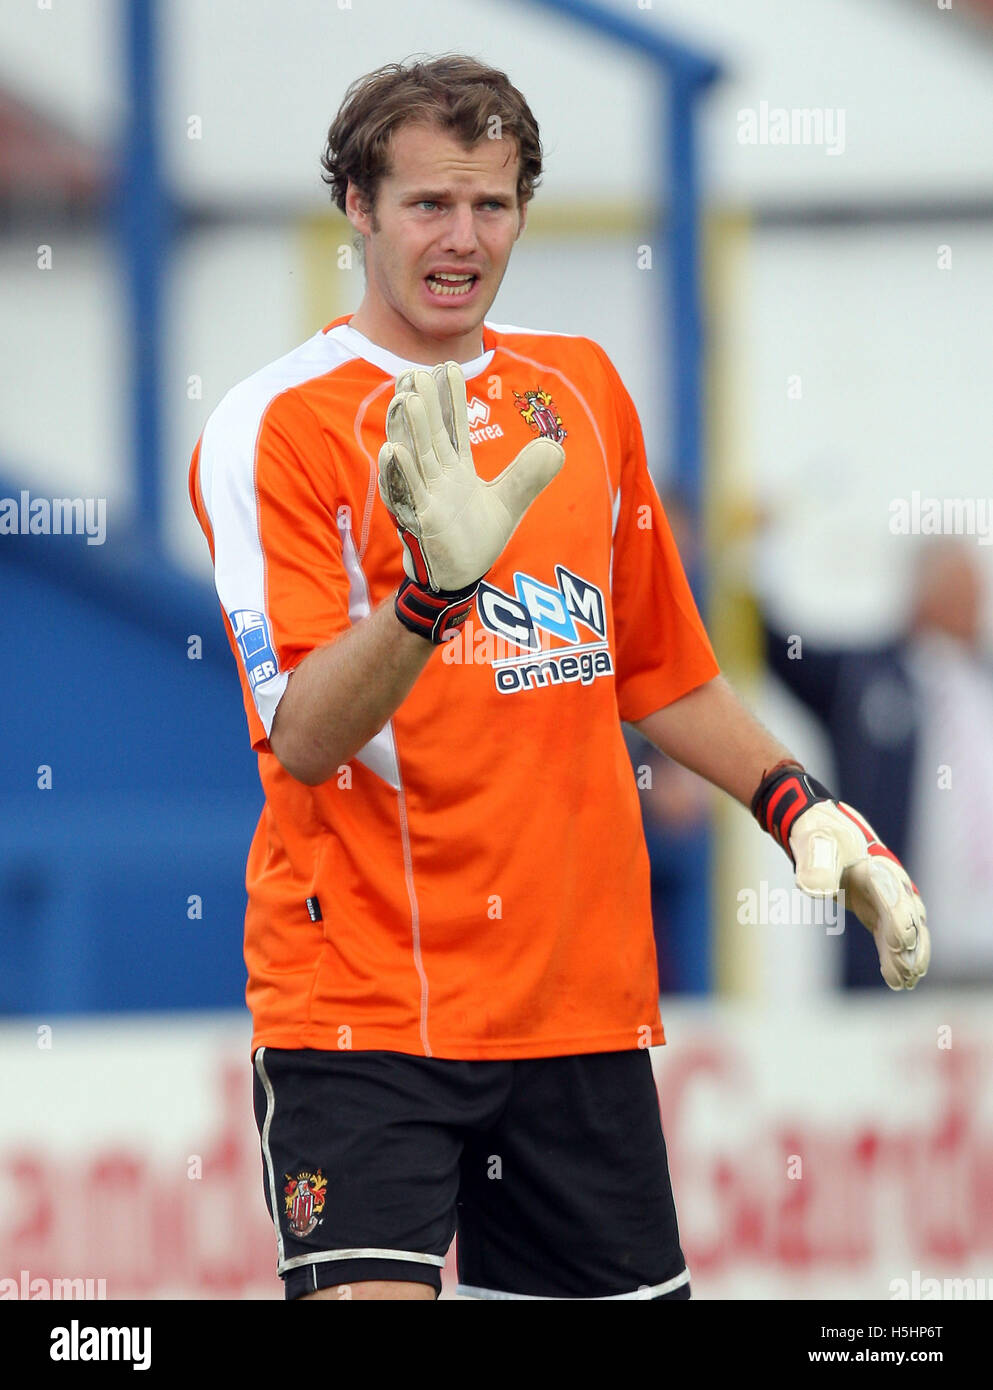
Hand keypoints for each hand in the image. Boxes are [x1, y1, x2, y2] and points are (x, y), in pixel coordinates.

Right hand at [378, 360, 563, 592]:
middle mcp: (435, 478)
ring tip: (405, 400)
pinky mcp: (417, 522)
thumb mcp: (507, 503)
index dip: (452, 399)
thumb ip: (527, 476)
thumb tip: (556, 447)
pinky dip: (399, 474)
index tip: (449, 367)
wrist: (457, 578)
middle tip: (417, 371)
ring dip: (408, 430)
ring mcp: (423, 498)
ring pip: (413, 458)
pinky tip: (393, 451)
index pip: (453, 427)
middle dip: (424, 405)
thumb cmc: (474, 539)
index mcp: (455, 469)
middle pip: (429, 435)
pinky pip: (405, 495)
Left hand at [790, 801, 929, 990]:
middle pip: (910, 917)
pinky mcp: (880, 913)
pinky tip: (897, 982)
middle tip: (907, 971)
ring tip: (904, 983)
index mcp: (878, 866)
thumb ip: (815, 864)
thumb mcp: (814, 843)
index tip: (899, 944)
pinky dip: (895, 959)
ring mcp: (889, 900)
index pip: (894, 895)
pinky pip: (892, 938)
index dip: (899, 920)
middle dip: (912, 945)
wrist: (823, 833)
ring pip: (909, 931)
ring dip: (909, 957)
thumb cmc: (820, 836)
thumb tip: (813, 889)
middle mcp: (891, 884)